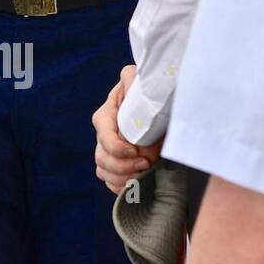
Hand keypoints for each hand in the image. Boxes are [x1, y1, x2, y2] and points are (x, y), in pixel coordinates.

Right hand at [93, 64, 162, 193]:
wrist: (162, 109)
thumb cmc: (152, 93)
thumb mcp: (143, 82)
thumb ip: (133, 79)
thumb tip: (129, 76)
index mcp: (107, 115)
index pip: (105, 138)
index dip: (119, 150)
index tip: (139, 154)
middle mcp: (104, 134)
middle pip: (102, 158)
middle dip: (123, 167)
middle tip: (146, 164)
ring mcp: (108, 149)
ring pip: (103, 170)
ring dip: (122, 178)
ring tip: (143, 175)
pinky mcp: (116, 162)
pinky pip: (108, 180)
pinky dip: (119, 186)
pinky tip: (135, 184)